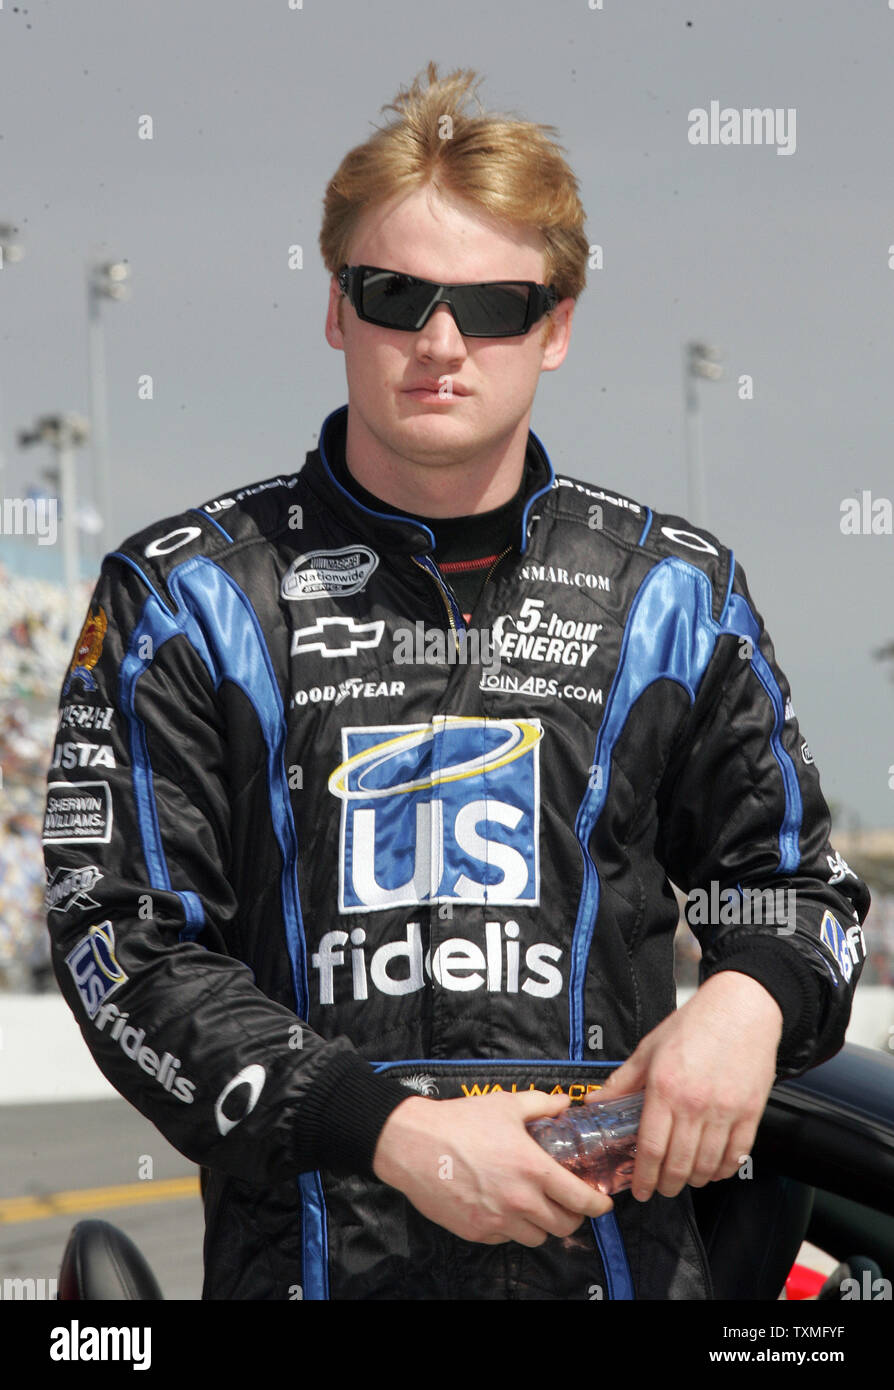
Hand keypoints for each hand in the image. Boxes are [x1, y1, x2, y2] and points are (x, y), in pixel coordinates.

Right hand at [372, 1088, 613, 1246]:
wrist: (414, 1144)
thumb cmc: (459, 1122)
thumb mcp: (506, 1104)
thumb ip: (542, 1104)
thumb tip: (564, 1103)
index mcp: (534, 1169)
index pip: (581, 1200)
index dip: (598, 1204)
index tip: (602, 1203)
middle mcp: (520, 1201)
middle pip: (564, 1227)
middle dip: (572, 1216)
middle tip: (567, 1203)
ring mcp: (498, 1220)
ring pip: (537, 1237)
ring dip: (542, 1225)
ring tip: (535, 1206)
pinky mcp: (477, 1231)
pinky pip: (506, 1238)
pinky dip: (512, 1228)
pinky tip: (504, 1208)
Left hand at [597, 971, 782, 1201]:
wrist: (741, 1008)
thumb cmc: (695, 1024)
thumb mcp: (650, 1048)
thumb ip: (622, 1080)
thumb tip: (595, 1101)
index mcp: (664, 1088)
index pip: (650, 1148)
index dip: (644, 1177)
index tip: (640, 1189)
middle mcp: (695, 1104)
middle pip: (678, 1164)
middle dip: (667, 1185)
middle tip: (661, 1188)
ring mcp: (725, 1111)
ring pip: (707, 1165)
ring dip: (694, 1180)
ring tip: (685, 1179)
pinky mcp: (750, 1112)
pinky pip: (737, 1155)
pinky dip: (723, 1169)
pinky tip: (713, 1169)